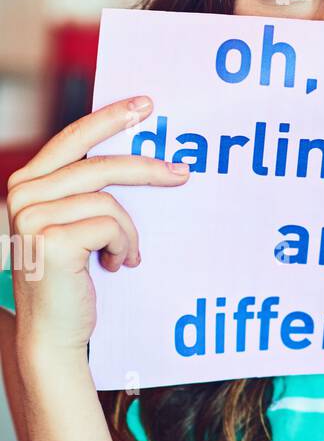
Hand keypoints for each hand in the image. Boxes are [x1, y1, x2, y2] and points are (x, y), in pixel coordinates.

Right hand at [5, 97, 188, 359]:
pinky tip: (115, 266)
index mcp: (27, 186)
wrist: (53, 335)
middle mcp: (22, 195)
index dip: (108, 119)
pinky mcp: (51, 240)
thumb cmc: (72, 284)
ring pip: (109, 202)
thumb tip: (136, 162)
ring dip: (128, 233)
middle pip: (97, 165)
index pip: (71, 140)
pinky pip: (112, 225)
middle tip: (182, 174)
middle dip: (145, 168)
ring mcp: (32, 217)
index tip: (144, 105)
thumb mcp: (75, 230)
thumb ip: (87, 196)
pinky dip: (124, 246)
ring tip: (125, 256)